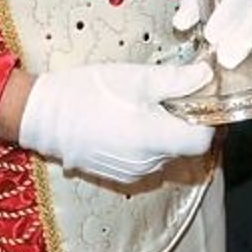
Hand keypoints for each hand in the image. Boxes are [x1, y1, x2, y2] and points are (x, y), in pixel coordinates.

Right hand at [14, 61, 214, 183]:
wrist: (43, 115)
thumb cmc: (89, 92)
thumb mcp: (135, 77)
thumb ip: (175, 80)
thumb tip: (207, 76)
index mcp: (156, 139)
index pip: (202, 140)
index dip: (207, 118)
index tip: (198, 97)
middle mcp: (148, 163)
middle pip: (184, 146)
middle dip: (184, 121)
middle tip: (169, 93)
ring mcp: (133, 173)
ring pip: (166, 153)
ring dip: (164, 131)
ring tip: (144, 105)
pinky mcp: (119, 175)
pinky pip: (146, 160)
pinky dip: (147, 142)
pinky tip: (128, 121)